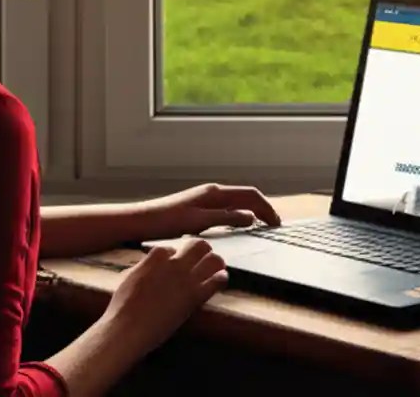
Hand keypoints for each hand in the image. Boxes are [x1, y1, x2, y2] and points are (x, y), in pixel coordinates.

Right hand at [101, 238, 226, 354]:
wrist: (129, 328)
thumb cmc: (122, 308)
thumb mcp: (129, 278)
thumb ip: (144, 267)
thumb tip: (150, 263)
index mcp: (155, 258)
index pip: (172, 248)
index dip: (174, 256)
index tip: (175, 263)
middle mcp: (174, 264)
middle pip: (199, 244)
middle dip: (202, 251)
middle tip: (201, 261)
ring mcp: (187, 279)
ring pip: (214, 259)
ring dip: (216, 263)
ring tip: (216, 269)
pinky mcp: (196, 296)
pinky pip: (218, 280)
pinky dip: (222, 278)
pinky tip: (220, 281)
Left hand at [144, 183, 281, 238]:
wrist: (143, 221)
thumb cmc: (168, 221)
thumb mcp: (199, 222)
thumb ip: (226, 218)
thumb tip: (251, 218)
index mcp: (215, 194)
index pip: (250, 195)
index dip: (266, 208)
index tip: (276, 223)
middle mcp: (212, 192)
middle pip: (245, 196)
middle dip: (262, 208)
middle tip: (274, 225)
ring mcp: (205, 199)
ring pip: (236, 202)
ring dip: (252, 211)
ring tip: (261, 225)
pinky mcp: (199, 207)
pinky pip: (227, 208)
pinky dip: (239, 215)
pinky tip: (238, 227)